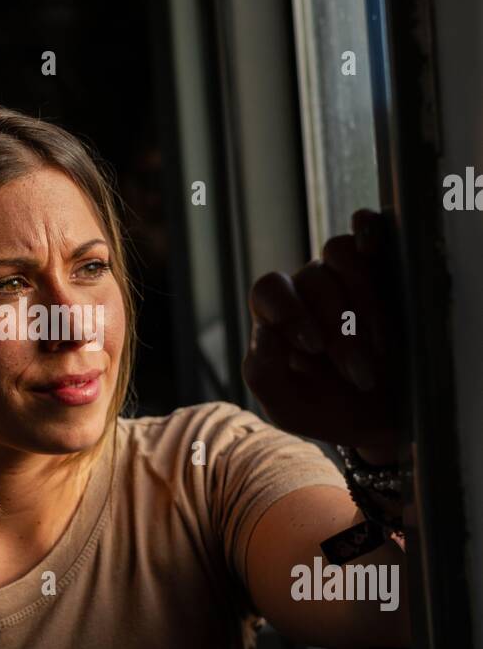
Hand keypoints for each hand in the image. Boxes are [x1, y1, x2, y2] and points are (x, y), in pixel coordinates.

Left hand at [242, 209, 405, 456]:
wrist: (384, 418)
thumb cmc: (330, 410)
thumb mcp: (289, 407)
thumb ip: (264, 375)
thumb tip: (267, 334)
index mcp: (276, 316)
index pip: (268, 290)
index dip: (290, 312)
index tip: (315, 347)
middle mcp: (306, 287)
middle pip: (312, 279)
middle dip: (340, 331)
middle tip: (361, 375)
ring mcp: (343, 272)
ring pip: (339, 252)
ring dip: (363, 298)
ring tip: (382, 347)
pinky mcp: (382, 265)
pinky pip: (368, 230)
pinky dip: (370, 231)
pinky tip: (374, 248)